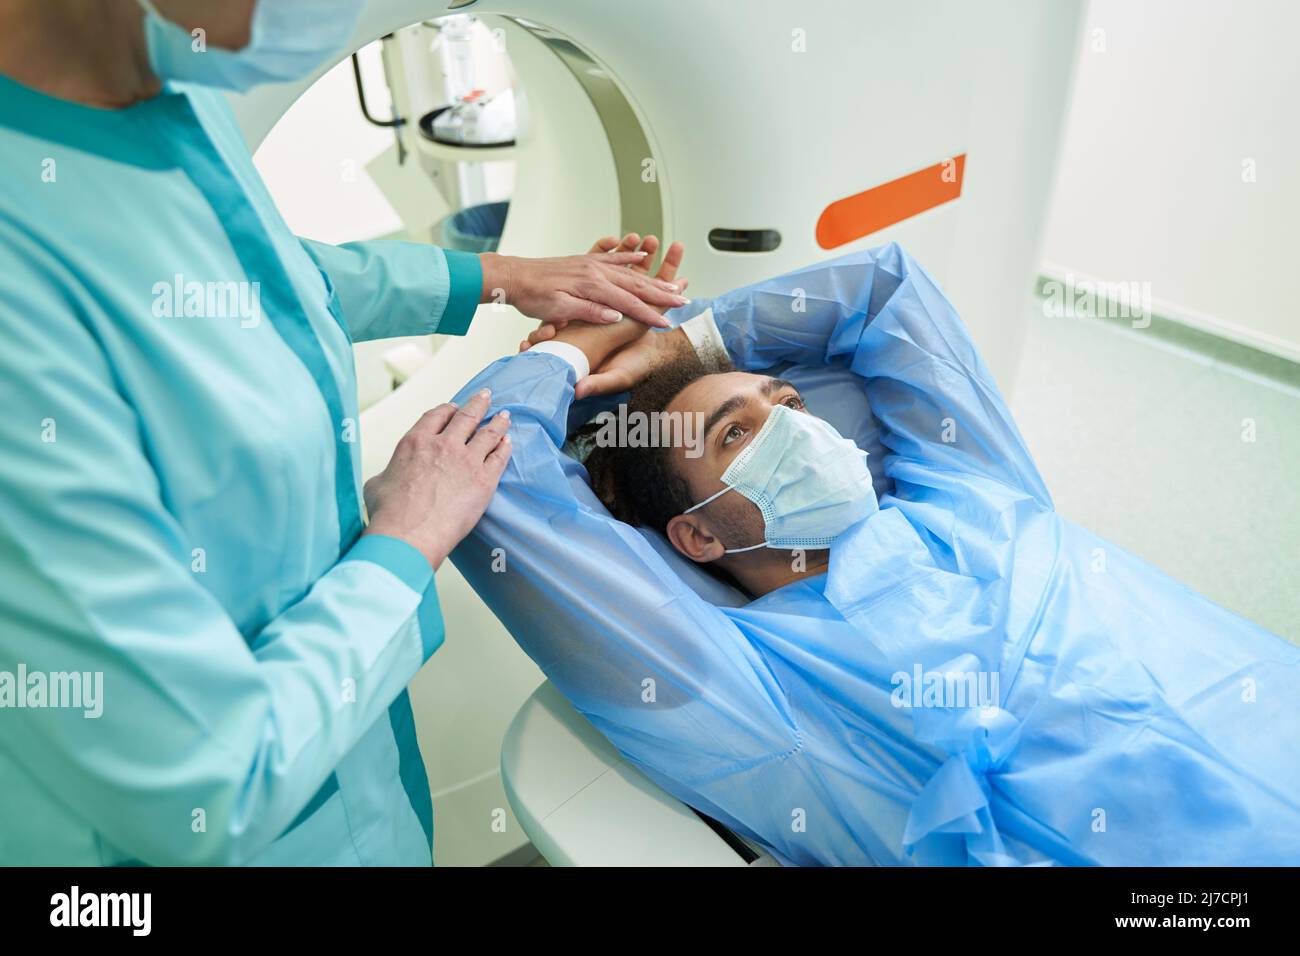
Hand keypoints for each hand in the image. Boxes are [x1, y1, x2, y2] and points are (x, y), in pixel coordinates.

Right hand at [362, 389, 510, 569]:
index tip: (455, 407)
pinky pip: (499, 457)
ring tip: (505, 415)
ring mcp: (466, 460)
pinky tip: (508, 443)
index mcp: (415, 442)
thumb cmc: (389, 513)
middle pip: (466, 417)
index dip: (448, 410)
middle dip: (478, 404)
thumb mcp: (376, 485)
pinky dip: (505, 447)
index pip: (435, 416)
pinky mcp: (484, 479)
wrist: (409, 533)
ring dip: (498, 422)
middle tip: (487, 396)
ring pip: (487, 433)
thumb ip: (388, 473)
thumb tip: (387, 478)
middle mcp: (443, 445)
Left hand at [521, 235, 691, 397]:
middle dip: (661, 294)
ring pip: (629, 272)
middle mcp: (595, 272)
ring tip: (672, 284)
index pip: (627, 303)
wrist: (513, 275)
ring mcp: (591, 264)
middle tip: (684, 301)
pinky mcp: (585, 261)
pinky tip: (642, 254)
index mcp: (591, 286)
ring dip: (652, 278)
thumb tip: (615, 312)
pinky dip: (630, 257)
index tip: (667, 322)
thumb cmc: (533, 296)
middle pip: (635, 285)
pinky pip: (614, 258)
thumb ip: (589, 310)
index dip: (648, 314)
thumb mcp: (558, 309)